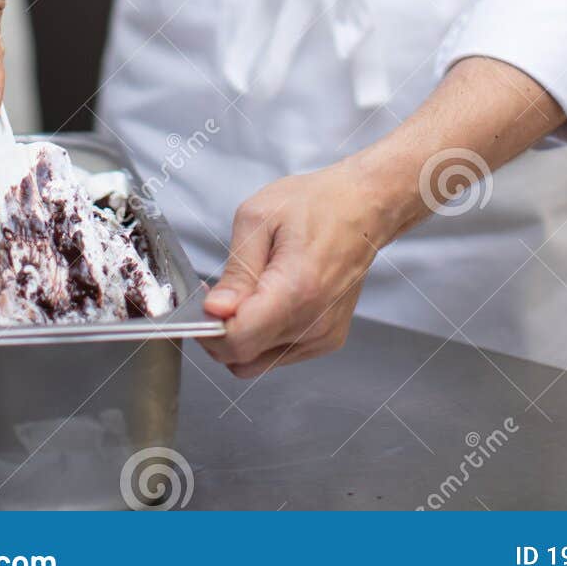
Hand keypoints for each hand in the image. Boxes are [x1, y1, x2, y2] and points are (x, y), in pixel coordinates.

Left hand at [200, 161, 388, 378]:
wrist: (363, 207)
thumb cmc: (317, 203)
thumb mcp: (259, 218)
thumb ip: (235, 270)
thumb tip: (215, 310)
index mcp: (296, 290)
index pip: (237, 341)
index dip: (208, 328)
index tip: (203, 304)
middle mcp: (314, 322)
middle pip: (243, 358)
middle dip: (220, 333)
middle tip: (219, 296)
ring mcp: (323, 336)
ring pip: (258, 362)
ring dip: (242, 336)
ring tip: (247, 294)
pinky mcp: (328, 339)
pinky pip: (280, 354)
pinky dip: (264, 337)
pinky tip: (269, 301)